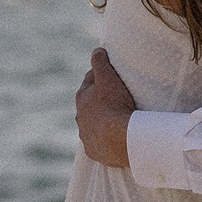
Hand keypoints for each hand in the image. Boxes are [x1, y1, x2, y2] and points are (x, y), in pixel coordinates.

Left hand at [74, 47, 134, 167]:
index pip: (90, 82)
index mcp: (82, 97)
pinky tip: (115, 138)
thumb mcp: (108, 77)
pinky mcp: (93, 151)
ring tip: (118, 120)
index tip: (111, 75)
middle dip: (99, 100)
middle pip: (90, 105)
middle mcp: (80, 117)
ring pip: (93, 125)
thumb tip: (97, 50)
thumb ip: (100, 61)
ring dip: (102, 121)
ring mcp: (86, 136)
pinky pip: (99, 143)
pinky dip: (105, 139)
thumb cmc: (115, 106)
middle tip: (117, 98)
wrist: (121, 139)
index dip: (101, 76)